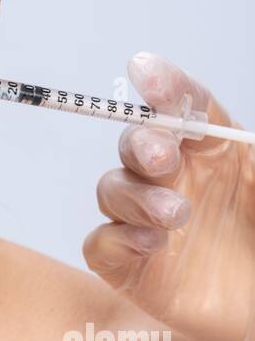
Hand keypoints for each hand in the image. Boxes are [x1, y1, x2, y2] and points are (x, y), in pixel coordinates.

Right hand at [82, 52, 254, 340]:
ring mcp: (150, 225)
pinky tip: (151, 243)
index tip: (144, 70)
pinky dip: (116, 238)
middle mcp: (176, 181)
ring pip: (112, 189)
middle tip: (162, 158)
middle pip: (136, 143)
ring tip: (175, 216)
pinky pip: (100, 244)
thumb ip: (246, 144)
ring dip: (135, 196)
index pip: (181, 107)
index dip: (162, 86)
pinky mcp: (133, 269)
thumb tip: (200, 107)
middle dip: (141, 143)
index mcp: (215, 152)